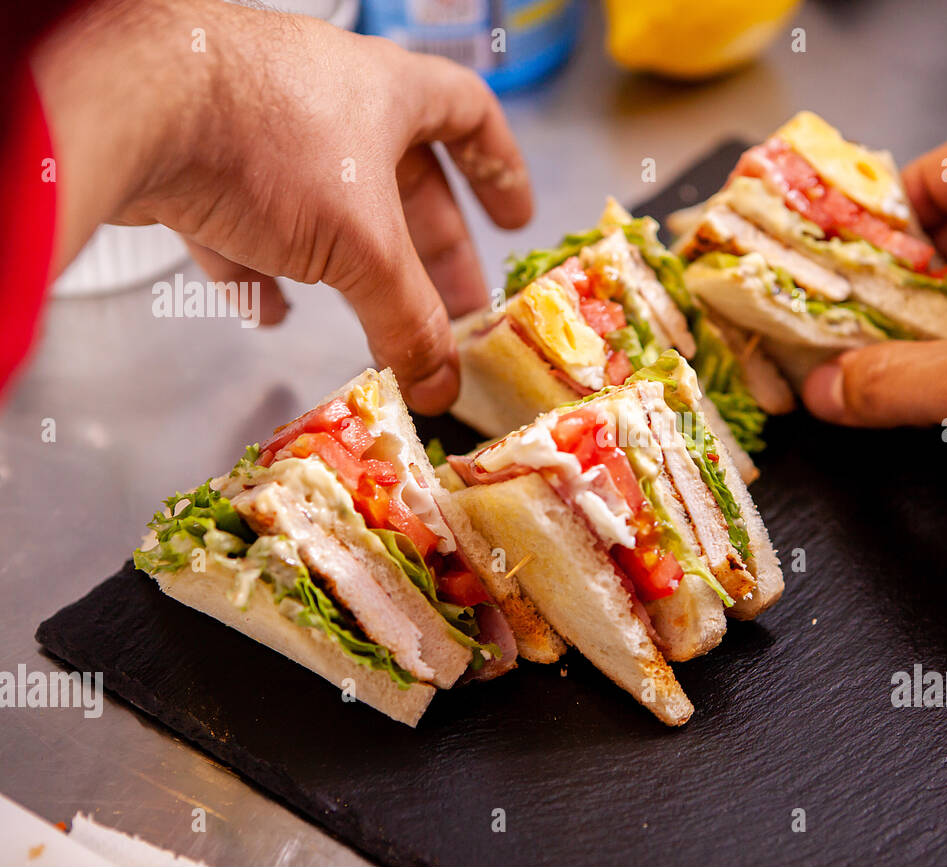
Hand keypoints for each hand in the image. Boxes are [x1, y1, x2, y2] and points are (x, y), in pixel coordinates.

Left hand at [32, 0, 530, 412]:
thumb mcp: (362, 247)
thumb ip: (409, 320)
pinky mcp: (196, 155)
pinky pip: (246, 217)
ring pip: (323, 202)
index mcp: (387, 93)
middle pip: (400, 179)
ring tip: (369, 322)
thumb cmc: (267, 144)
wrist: (129, 105)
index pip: (468, 112)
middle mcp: (327, 98)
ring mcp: (258, 123)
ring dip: (350, 265)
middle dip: (429, 251)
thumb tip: (440, 387)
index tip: (513, 219)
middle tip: (453, 308)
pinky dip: (264, 267)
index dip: (499, 166)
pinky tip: (266, 311)